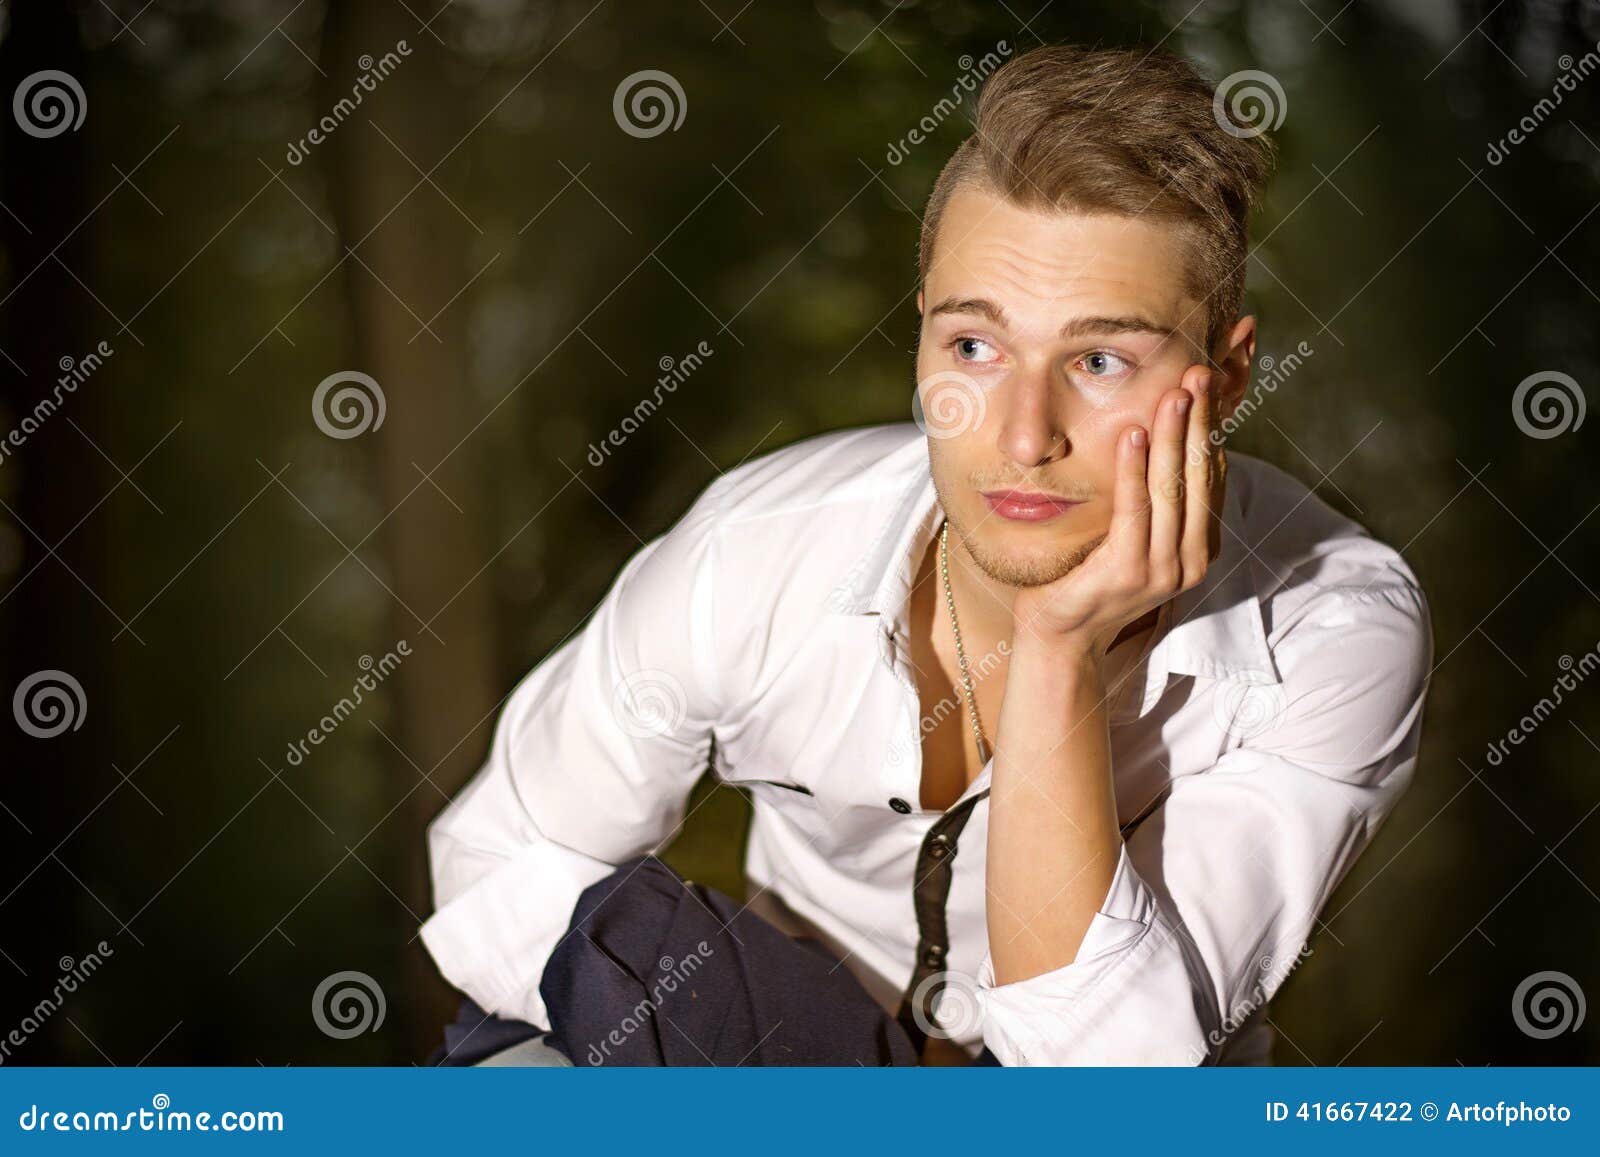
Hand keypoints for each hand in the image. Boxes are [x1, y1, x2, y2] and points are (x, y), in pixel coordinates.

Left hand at [1012, 364, 1226, 658]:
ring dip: (1174, 436)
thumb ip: (1151, 494)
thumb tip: (1157, 433)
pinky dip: (1134, 470)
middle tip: (1200, 373)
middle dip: (1201, 421)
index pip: (1212, 475)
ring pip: (1173, 489)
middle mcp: (1191, 559)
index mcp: (1199, 546)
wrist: (1060, 634)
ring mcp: (1164, 569)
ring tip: (1175, 393)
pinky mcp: (1129, 571)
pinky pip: (1135, 510)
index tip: (1211, 382)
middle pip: (1200, 476)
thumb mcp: (1132, 531)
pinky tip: (1133, 435)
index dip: (1212, 427)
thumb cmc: (1090, 574)